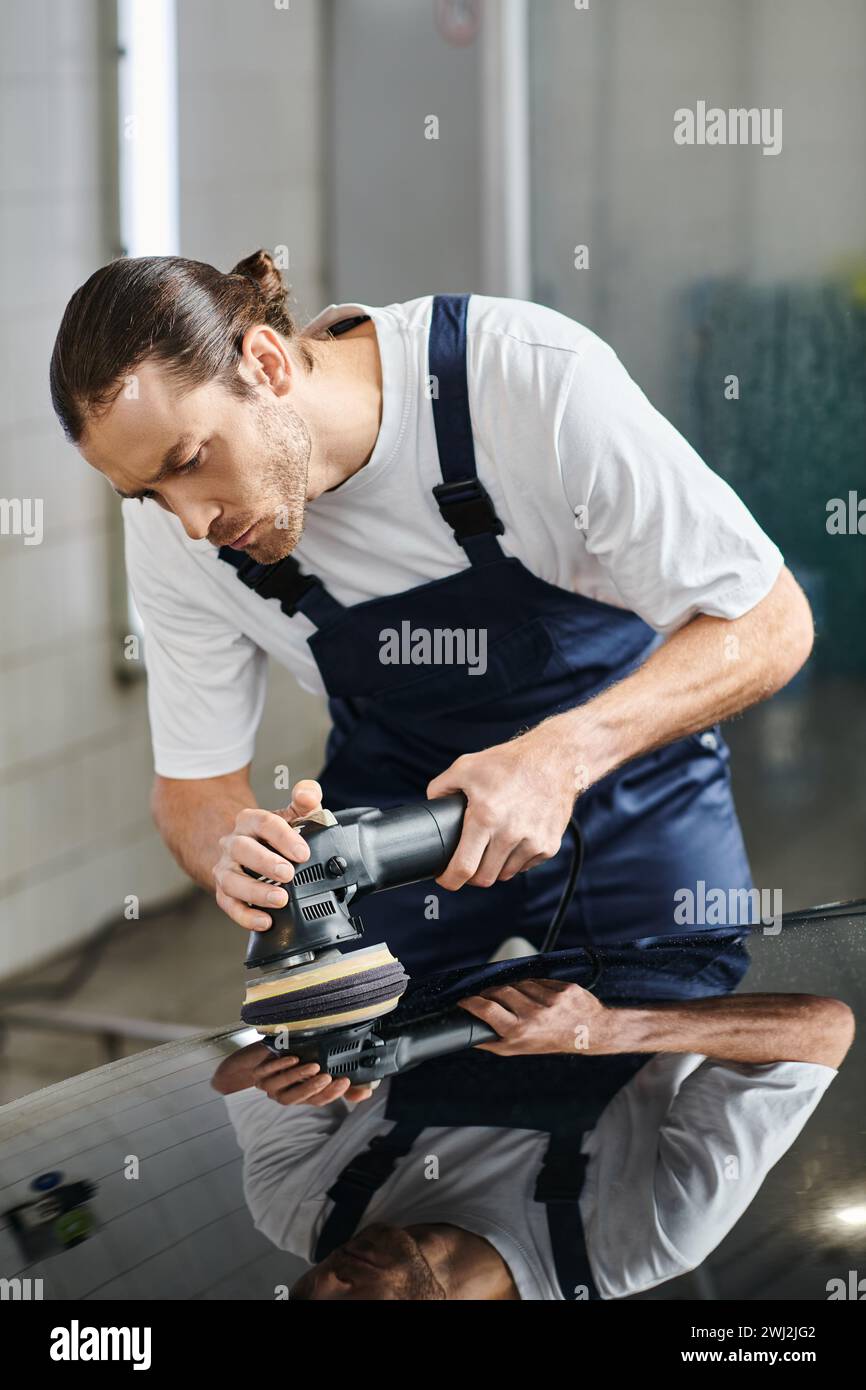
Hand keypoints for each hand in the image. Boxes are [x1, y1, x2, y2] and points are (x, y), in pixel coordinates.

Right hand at [213, 779, 322, 930]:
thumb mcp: (292, 813)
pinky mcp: (224, 891)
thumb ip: (306, 799)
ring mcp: (226, 868)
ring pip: (232, 880)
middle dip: (265, 863)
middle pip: (243, 849)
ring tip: (280, 900)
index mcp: (250, 821)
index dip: (283, 837)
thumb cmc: (273, 834)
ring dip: (255, 892)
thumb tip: (308, 794)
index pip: (264, 823)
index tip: (303, 852)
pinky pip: (228, 905)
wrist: (245, 848)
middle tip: (288, 874)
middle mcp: (234, 843)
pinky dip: (245, 916)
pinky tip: (265, 921)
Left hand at [249, 1050, 374, 1106]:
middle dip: (315, 1089)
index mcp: (299, 1094)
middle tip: (330, 1077)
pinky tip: (292, 1058)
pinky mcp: (257, 1073)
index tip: (346, 1082)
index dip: (332, 1094)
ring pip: (282, 1089)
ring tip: (313, 1066)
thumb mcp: (315, 1071)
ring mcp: (269, 1085)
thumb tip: (366, 1092)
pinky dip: (279, 1066)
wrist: (252, 1059)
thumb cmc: (289, 1063)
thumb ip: (338, 1083)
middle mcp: (284, 1093)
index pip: (317, 1100)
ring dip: (298, 1078)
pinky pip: (267, 1073)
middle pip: (299, 1098)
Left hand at [427, 723, 578, 888]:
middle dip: (471, 874)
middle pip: (484, 878)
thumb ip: (441, 787)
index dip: (449, 880)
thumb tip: (430, 805)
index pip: (464, 868)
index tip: (445, 878)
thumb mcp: (465, 767)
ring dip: (494, 867)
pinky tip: (513, 839)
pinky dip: (515, 859)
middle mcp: (510, 834)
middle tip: (467, 860)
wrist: (553, 759)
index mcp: (485, 818)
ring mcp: (533, 842)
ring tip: (491, 846)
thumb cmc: (507, 763)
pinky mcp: (549, 845)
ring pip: (504, 874)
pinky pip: (525, 866)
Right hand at [457, 979, 612, 1054]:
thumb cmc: (551, 1041)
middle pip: (500, 991)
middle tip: (489, 996)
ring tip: (520, 1000)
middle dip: (491, 992)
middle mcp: (535, 1015)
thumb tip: (470, 1037)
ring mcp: (551, 1000)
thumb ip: (493, 1043)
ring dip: (514, 989)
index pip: (487, 1009)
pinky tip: (540, 997)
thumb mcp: (520, 1049)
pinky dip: (534, 986)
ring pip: (519, 984)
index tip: (464, 1000)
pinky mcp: (563, 988)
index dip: (471, 1002)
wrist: (589, 1032)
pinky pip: (539, 981)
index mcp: (521, 1032)